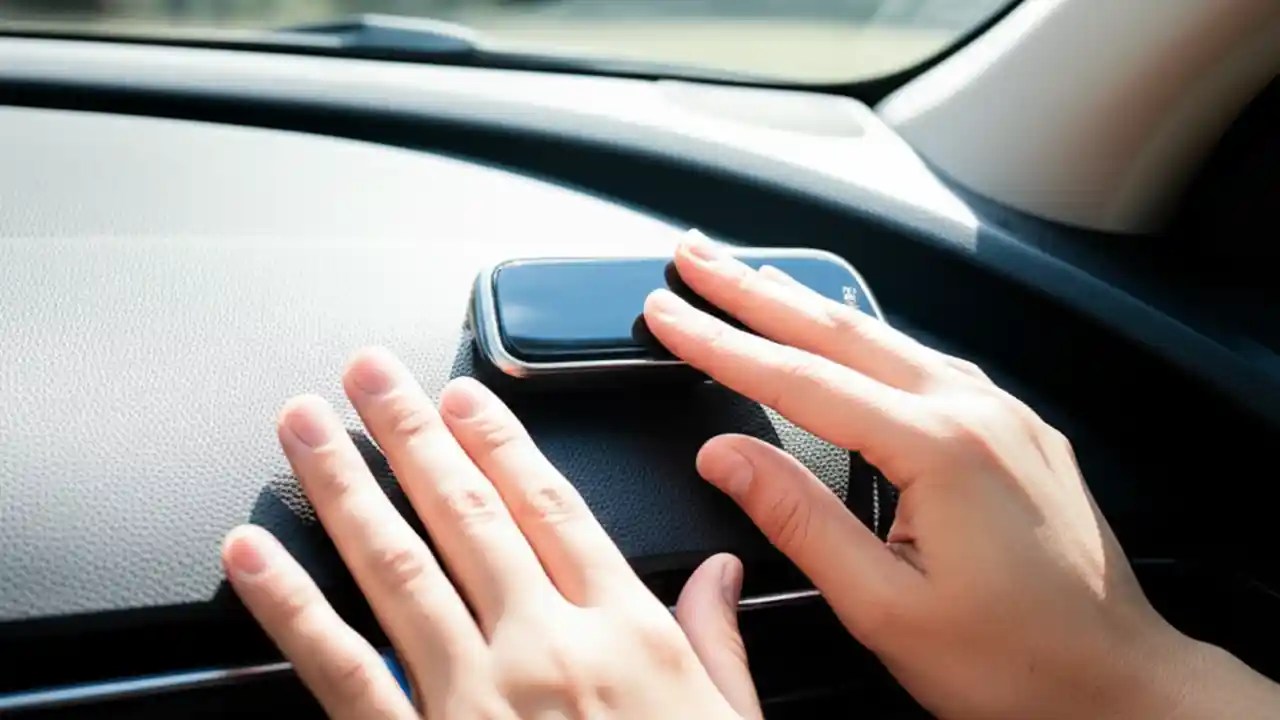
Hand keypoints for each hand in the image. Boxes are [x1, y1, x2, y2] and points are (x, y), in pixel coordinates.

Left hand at [222, 349, 761, 718]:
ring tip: (304, 428)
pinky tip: (253, 554)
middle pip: (465, 516)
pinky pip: (340, 670)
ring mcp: (475, 698)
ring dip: (344, 487)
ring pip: (397, 566)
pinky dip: (288, 605)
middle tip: (368, 373)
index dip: (501, 442)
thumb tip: (722, 573)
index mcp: (623, 634)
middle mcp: (544, 649)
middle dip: (410, 434)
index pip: (551, 508)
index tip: (461, 394)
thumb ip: (718, 643)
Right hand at [642, 236, 1279, 719]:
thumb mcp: (884, 606)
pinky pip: (923, 360)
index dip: (721, 342)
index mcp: (939, 447)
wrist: (1123, 685)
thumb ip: (799, 520)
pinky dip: (863, 339)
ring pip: (883, 336)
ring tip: (749, 280)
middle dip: (754, 288)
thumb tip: (725, 457)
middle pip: (840, 329)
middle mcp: (975, 410)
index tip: (668, 313)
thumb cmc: (1015, 662)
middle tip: (696, 258)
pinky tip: (841, 334)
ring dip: (806, 305)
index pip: (799, 377)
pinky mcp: (1015, 430)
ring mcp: (1003, 413)